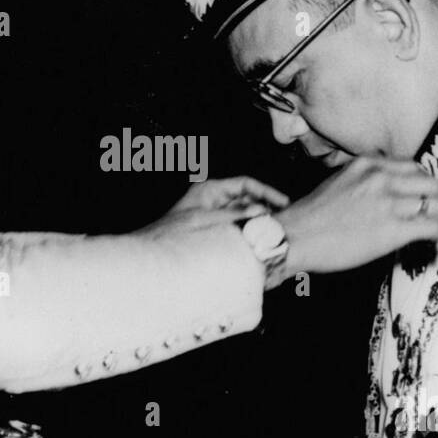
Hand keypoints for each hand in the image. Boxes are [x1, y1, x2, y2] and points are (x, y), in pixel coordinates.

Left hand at [140, 176, 289, 235]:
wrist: (154, 254)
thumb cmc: (172, 233)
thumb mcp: (206, 221)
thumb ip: (234, 216)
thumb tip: (261, 211)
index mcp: (210, 189)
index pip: (246, 184)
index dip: (266, 192)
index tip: (283, 202)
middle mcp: (213, 199)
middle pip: (247, 198)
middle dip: (264, 208)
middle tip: (282, 220)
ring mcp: (213, 214)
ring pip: (243, 214)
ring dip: (257, 222)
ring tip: (273, 232)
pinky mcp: (213, 230)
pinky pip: (236, 227)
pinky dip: (247, 232)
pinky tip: (258, 242)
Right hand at [276, 156, 437, 274]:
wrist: (293, 237)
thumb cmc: (308, 219)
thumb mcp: (336, 184)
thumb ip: (362, 184)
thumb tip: (382, 200)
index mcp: (367, 165)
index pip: (411, 167)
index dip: (426, 183)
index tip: (428, 196)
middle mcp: (381, 177)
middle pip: (429, 182)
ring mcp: (388, 201)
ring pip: (435, 203)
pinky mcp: (392, 228)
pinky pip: (431, 227)